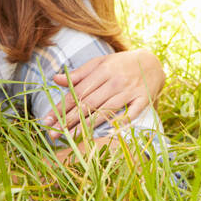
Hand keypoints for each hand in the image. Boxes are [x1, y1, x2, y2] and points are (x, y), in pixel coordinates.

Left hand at [41, 47, 164, 138]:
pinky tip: (107, 133)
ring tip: (70, 138)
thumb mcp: (101, 62)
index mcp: (103, 70)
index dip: (61, 106)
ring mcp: (130, 90)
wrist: (153, 61)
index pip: (77, 91)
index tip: (47, 120)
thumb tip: (55, 79)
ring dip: (86, 125)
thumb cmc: (122, 64)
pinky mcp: (143, 99)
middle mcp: (115, 81)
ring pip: (105, 110)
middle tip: (53, 134)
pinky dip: (120, 122)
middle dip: (69, 120)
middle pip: (88, 103)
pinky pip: (131, 113)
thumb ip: (80, 73)